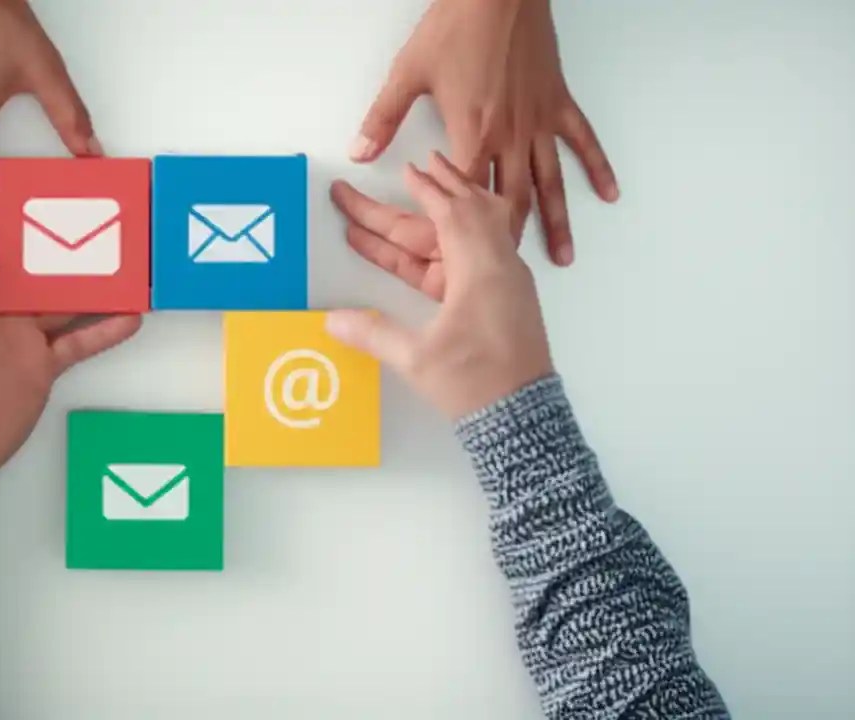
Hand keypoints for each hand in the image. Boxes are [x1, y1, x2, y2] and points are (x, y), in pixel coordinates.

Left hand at [0, 194, 139, 470]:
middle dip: (63, 231)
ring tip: (131, 253)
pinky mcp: (43, 365)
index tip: (37, 175)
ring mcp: (23, 332)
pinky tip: (134, 313)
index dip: (6, 201)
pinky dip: (108, 329)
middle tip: (99, 203)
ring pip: (68, 294)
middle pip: (35, 255)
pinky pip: (82, 341)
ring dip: (98, 276)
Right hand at [326, 152, 552, 419]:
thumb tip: (333, 320)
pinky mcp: (503, 301)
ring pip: (473, 234)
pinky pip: (477, 257)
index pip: (453, 213)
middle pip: (464, 215)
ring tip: (423, 192)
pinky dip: (452, 243)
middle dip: (437, 190)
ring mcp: (504, 284)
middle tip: (414, 166)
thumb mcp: (418, 359)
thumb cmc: (475, 383)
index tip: (410, 168)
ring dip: (446, 213)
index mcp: (482, 270)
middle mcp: (498, 268)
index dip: (429, 190)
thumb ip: (374, 334)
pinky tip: (433, 243)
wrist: (522, 419)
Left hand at [350, 0, 617, 265]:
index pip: (466, 196)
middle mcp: (510, 135)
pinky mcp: (558, 103)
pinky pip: (582, 142)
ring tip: (563, 257)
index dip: (461, 230)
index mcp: (472, 133)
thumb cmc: (456, 27)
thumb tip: (360, 151)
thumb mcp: (408, 74)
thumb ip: (383, 118)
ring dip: (556, 222)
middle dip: (511, 241)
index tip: (457, 260)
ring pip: (549, 182)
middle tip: (512, 275)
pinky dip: (596, 169)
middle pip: (512, 199)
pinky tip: (609, 193)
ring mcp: (538, 121)